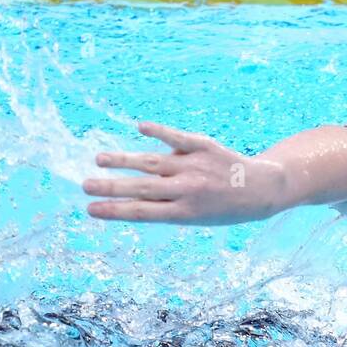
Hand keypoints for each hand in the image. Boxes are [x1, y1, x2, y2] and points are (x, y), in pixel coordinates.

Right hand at [83, 122, 286, 224]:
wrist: (262, 190)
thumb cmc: (224, 208)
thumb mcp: (197, 218)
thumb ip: (166, 207)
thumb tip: (129, 195)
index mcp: (185, 213)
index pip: (142, 212)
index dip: (114, 211)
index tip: (90, 209)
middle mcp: (189, 190)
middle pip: (142, 188)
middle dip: (110, 188)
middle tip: (84, 185)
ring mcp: (196, 166)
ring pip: (152, 162)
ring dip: (124, 160)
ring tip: (98, 159)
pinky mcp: (204, 146)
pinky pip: (178, 138)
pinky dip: (159, 132)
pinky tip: (140, 128)